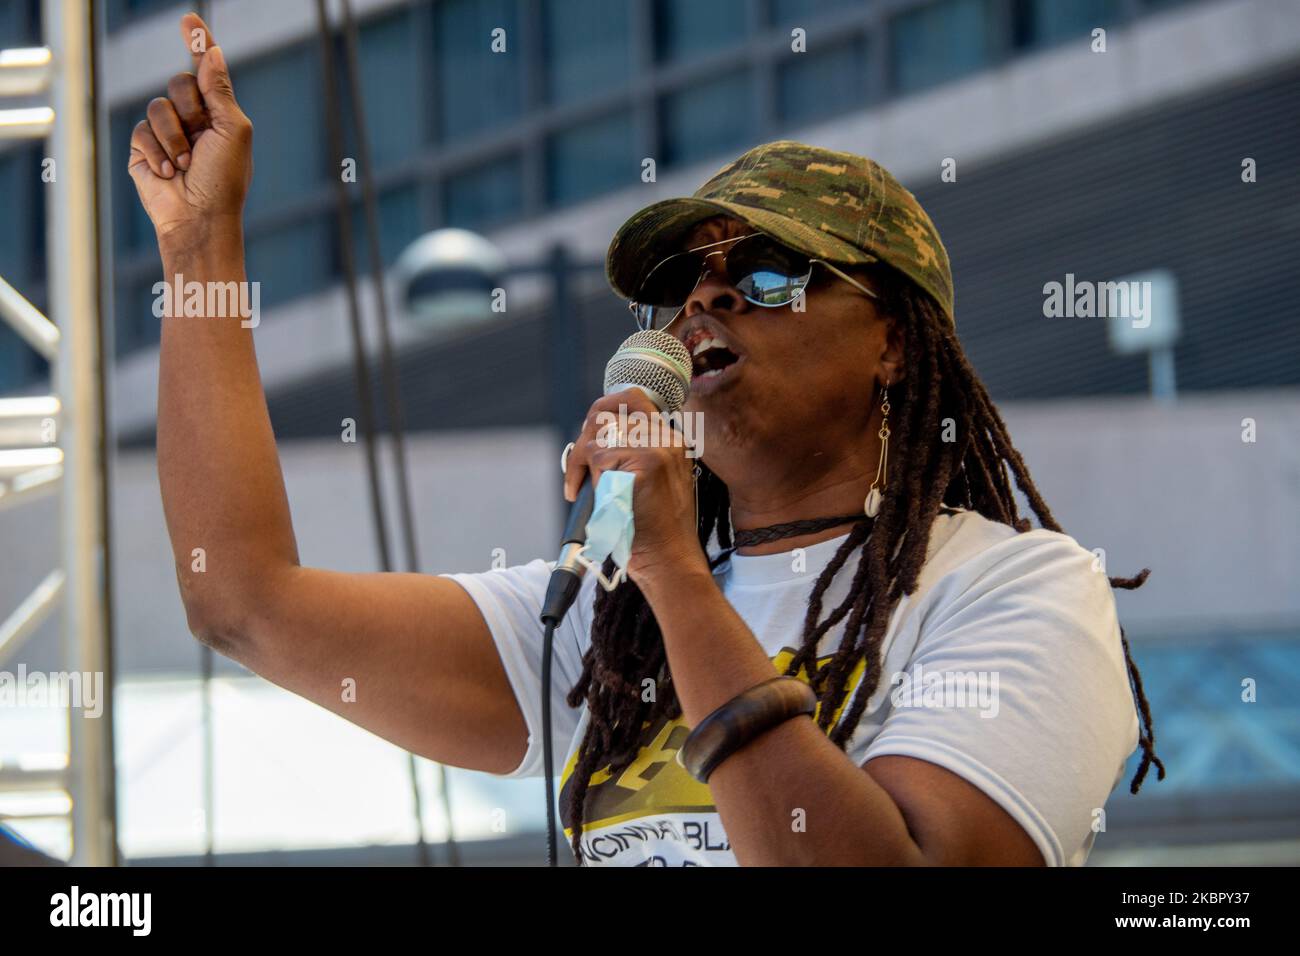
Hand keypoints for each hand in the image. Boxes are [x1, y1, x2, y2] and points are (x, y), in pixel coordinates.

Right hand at [127, 13, 251, 248]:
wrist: (199, 218)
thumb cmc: (224, 180)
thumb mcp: (231, 130)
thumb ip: (219, 91)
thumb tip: (212, 51)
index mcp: (219, 114)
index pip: (205, 71)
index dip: (197, 43)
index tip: (189, 20)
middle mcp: (192, 120)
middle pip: (179, 83)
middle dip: (190, 109)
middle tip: (200, 138)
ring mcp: (166, 134)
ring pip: (157, 106)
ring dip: (174, 137)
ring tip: (184, 164)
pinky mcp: (143, 149)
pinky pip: (140, 130)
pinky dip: (156, 150)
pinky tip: (167, 172)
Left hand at [563, 390, 709, 588]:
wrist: (670, 559)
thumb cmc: (651, 529)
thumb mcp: (649, 482)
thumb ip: (632, 454)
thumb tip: (594, 436)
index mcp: (670, 440)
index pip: (632, 399)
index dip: (604, 410)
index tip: (589, 436)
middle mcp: (668, 438)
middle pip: (609, 413)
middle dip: (584, 439)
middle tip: (578, 470)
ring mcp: (659, 449)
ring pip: (600, 436)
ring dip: (584, 464)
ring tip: (587, 491)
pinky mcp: (648, 464)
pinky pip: (599, 457)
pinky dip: (590, 479)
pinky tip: (600, 499)